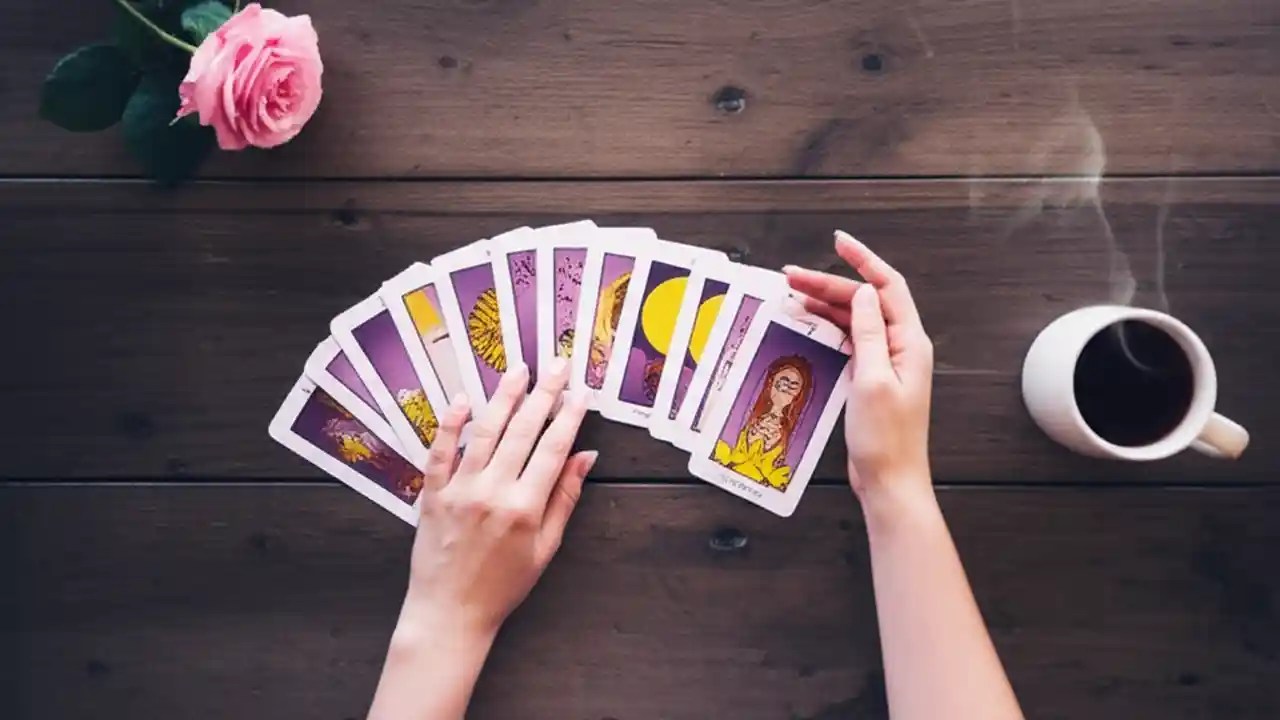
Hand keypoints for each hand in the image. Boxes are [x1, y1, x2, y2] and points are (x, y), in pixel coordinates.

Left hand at [403, 358, 595, 639]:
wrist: (450, 613)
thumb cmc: (503, 586)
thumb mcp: (545, 548)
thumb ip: (564, 499)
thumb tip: (585, 457)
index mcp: (525, 508)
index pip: (553, 448)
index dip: (569, 416)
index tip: (580, 391)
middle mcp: (493, 492)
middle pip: (522, 431)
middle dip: (543, 394)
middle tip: (556, 365)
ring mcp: (460, 491)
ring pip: (484, 432)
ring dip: (503, 397)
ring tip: (518, 369)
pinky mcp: (433, 495)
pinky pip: (440, 452)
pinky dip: (450, 424)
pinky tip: (462, 399)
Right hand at [784, 231, 932, 508]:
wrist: (889, 481)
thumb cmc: (886, 439)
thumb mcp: (873, 380)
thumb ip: (868, 333)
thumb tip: (863, 292)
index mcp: (910, 343)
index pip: (887, 287)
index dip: (863, 260)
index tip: (838, 241)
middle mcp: (901, 348)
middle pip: (865, 301)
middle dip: (830, 283)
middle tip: (792, 276)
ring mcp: (887, 363)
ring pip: (855, 320)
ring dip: (826, 304)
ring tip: (792, 294)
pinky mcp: (871, 378)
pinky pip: (849, 341)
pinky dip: (828, 328)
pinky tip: (807, 323)